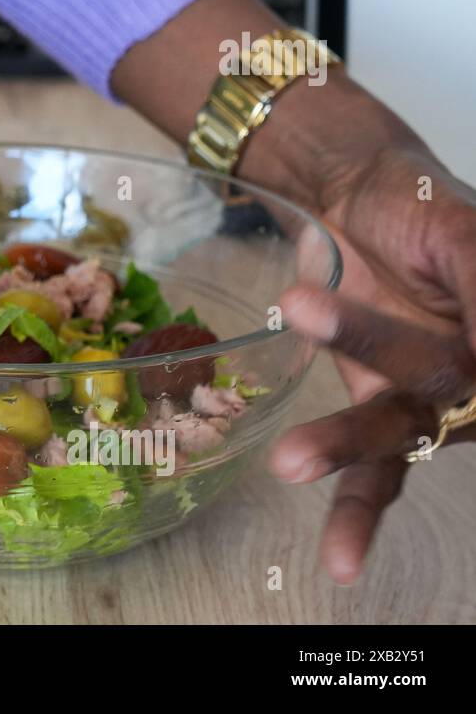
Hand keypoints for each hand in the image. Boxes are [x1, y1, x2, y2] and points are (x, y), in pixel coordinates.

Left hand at [269, 144, 475, 582]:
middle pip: (442, 388)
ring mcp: (430, 394)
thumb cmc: (418, 206)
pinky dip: (359, 511)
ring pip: (399, 432)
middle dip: (376, 356)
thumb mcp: (457, 230)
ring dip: (343, 444)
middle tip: (303, 308)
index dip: (472, 366)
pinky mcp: (381, 403)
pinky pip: (381, 471)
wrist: (357, 188)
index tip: (449, 364)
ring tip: (290, 461)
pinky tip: (342, 559)